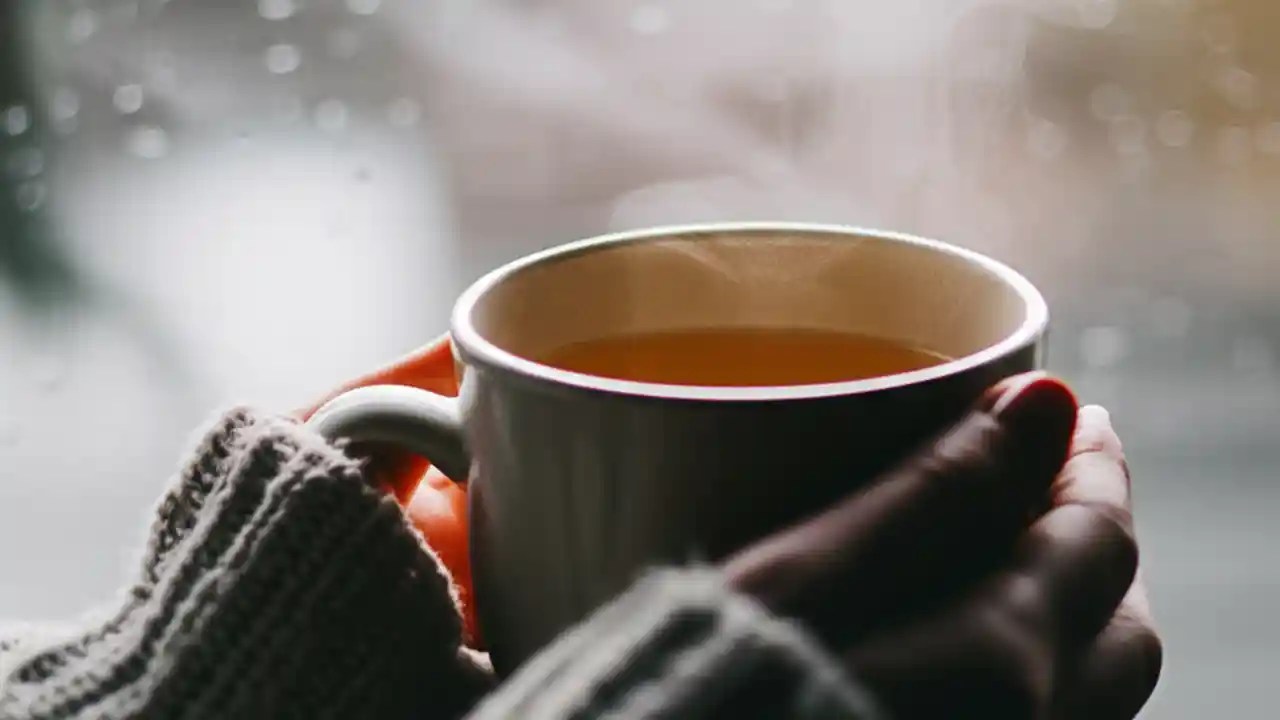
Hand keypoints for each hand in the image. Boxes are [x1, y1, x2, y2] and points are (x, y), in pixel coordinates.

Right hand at [723, 373, 1160, 718]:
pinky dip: (1045, 674)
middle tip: (1051, 476)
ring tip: (1024, 557)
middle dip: (1096, 540)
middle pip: (1117, 626)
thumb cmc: (717, 700)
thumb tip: (1042, 403)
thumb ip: (934, 491)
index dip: (1089, 467)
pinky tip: (982, 656)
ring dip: (1078, 612)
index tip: (1069, 414)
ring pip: (1095, 693)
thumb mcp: (806, 582)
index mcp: (1000, 662)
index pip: (1093, 541)